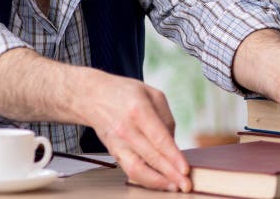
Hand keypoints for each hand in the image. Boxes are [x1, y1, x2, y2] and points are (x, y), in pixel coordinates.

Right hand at [78, 70, 191, 191]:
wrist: (92, 97)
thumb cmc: (124, 92)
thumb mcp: (151, 94)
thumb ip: (166, 118)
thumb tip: (173, 144)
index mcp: (138, 110)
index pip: (159, 139)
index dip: (174, 157)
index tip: (186, 170)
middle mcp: (126, 129)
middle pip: (151, 157)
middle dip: (171, 174)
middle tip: (187, 185)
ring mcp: (118, 143)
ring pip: (138, 169)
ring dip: (158, 182)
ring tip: (174, 186)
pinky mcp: (114, 152)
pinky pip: (130, 171)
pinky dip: (146, 180)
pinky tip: (159, 182)